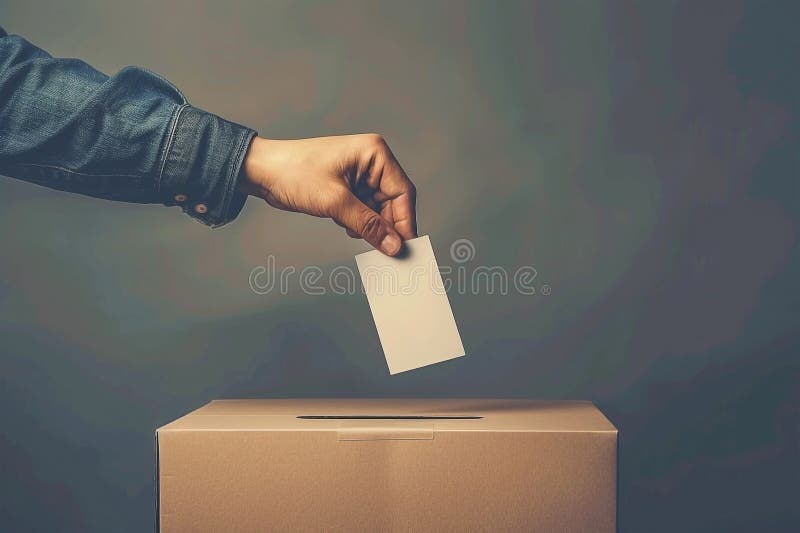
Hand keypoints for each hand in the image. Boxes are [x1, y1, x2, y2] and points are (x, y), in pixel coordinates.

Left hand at [239, 134, 416, 255]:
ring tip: (355, 233)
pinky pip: (365, 211)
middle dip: (387, 226)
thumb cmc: (295, 173)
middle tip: (386, 252)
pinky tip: (346, 227)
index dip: (405, 221)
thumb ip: (368, 225)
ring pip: (379, 210)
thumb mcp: (335, 202)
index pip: (402, 191)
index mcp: (374, 153)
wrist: (261, 171)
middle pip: (393, 202)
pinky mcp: (349, 188)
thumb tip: (394, 245)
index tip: (405, 247)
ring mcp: (360, 175)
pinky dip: (360, 224)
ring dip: (371, 226)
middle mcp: (371, 162)